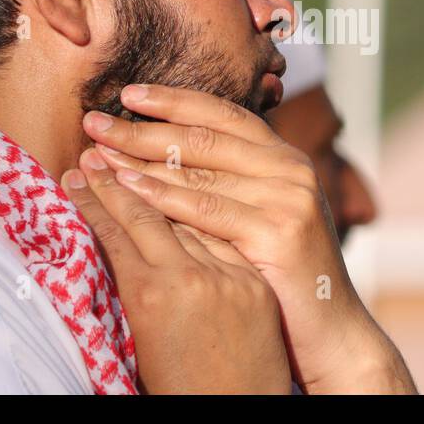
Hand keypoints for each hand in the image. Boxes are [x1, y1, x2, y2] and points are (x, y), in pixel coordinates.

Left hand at [81, 84, 415, 393]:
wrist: (329, 329)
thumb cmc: (283, 276)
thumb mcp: (260, 216)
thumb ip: (231, 183)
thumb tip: (164, 152)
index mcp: (286, 158)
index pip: (223, 114)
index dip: (174, 101)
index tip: (129, 93)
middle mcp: (291, 168)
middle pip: (205, 136)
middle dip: (144, 127)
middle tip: (94, 122)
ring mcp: (288, 196)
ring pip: (200, 169)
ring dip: (142, 158)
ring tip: (98, 153)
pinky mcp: (279, 230)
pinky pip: (207, 208)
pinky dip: (162, 196)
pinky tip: (128, 188)